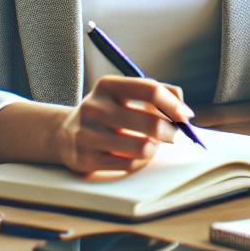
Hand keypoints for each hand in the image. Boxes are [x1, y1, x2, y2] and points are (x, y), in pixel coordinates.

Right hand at [54, 76, 193, 174]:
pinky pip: (128, 165)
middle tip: (174, 135)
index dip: (174, 104)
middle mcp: (95, 107)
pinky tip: (135, 155)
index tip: (186, 115)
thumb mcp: (126, 94)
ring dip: (155, 148)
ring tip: (151, 144)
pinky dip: (139, 162)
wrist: (64, 133)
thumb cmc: (108, 112)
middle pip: (151, 123)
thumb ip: (158, 94)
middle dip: (171, 132)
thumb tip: (185, 112)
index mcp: (108, 85)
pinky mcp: (84, 159)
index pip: (151, 90)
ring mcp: (87, 134)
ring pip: (143, 148)